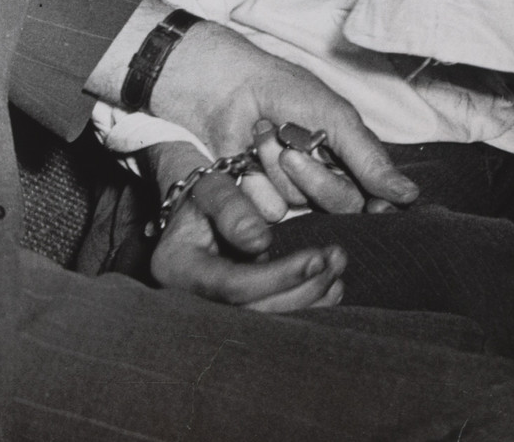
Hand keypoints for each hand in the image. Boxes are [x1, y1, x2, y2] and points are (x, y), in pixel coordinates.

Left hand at [148, 22, 417, 255]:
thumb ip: (370, 158)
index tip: (376, 205)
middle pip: (341, 206)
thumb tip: (410, 196)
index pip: (376, 197)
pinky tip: (247, 153)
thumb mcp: (336, 117)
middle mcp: (325, 182)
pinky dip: (256, 179)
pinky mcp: (259, 199)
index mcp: (350, 161)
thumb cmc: (286, 92)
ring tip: (267, 135)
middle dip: (316, 178)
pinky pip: (268, 209)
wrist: (230, 85)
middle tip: (292, 149)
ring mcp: (292, 192)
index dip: (377, 204)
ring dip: (279, 168)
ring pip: (300, 206)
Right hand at [149, 189, 346, 311]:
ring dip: (310, 299)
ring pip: (267, 324)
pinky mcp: (236, 316)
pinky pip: (272, 321)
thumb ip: (229, 207)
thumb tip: (258, 241)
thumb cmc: (204, 198)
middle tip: (335, 260)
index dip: (276, 276)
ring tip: (337, 267)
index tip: (315, 258)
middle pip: (252, 313)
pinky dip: (307, 307)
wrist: (198, 215)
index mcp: (176, 269)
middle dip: (301, 290)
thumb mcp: (210, 188)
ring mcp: (213, 315)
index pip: (231, 286)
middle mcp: (191, 302)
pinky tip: (332, 287)